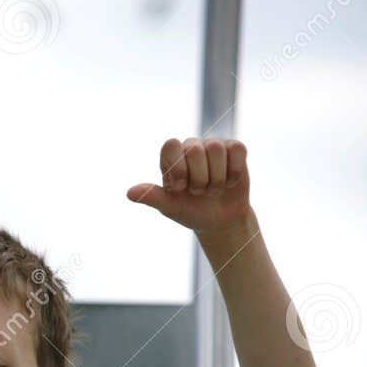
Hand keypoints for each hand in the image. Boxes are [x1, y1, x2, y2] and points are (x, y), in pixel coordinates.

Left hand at [126, 137, 250, 236]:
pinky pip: (236, 151)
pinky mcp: (235, 148)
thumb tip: (129, 193)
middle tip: (199, 192)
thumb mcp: (170, 207)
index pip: (170, 145)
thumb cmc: (191, 211)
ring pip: (216, 150)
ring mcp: (213, 145)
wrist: (219, 221)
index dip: (178, 169)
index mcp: (172, 157)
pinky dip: (233, 173)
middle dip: (199, 179)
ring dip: (216, 179)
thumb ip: (152, 197)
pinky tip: (229, 182)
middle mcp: (191, 147)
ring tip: (213, 189)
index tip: (180, 187)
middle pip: (195, 149)